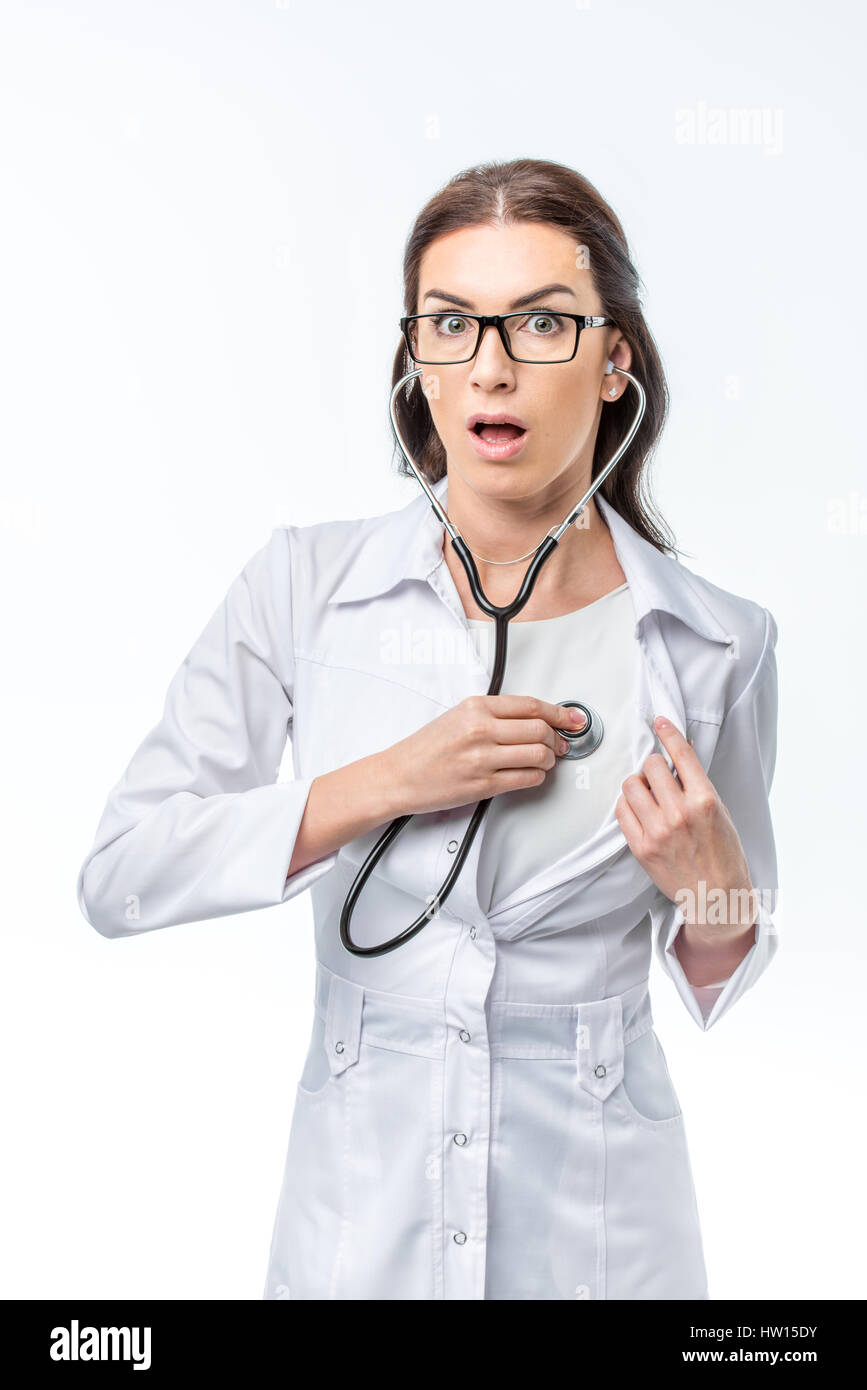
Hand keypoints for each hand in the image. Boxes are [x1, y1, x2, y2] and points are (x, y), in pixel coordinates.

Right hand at [381, 694, 586, 816]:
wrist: (399, 776)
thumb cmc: (426, 748)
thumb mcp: (458, 716)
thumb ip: (494, 714)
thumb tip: (535, 719)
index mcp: (475, 707)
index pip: (530, 706)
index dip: (558, 713)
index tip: (573, 718)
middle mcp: (480, 730)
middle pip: (539, 730)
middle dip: (556, 738)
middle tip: (559, 743)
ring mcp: (482, 759)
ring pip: (538, 755)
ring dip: (549, 759)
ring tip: (544, 760)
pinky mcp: (483, 785)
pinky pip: (526, 778)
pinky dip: (537, 776)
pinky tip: (530, 773)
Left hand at [614, 715, 755, 938]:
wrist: (716, 896)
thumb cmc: (723, 855)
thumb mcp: (721, 812)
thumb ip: (698, 784)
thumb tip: (679, 753)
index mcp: (705, 800)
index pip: (680, 755)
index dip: (668, 733)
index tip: (660, 722)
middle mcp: (680, 813)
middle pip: (650, 766)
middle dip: (653, 767)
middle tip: (659, 777)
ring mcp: (658, 831)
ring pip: (631, 785)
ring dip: (638, 784)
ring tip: (649, 795)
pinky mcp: (641, 847)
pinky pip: (622, 810)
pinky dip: (628, 805)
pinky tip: (640, 810)